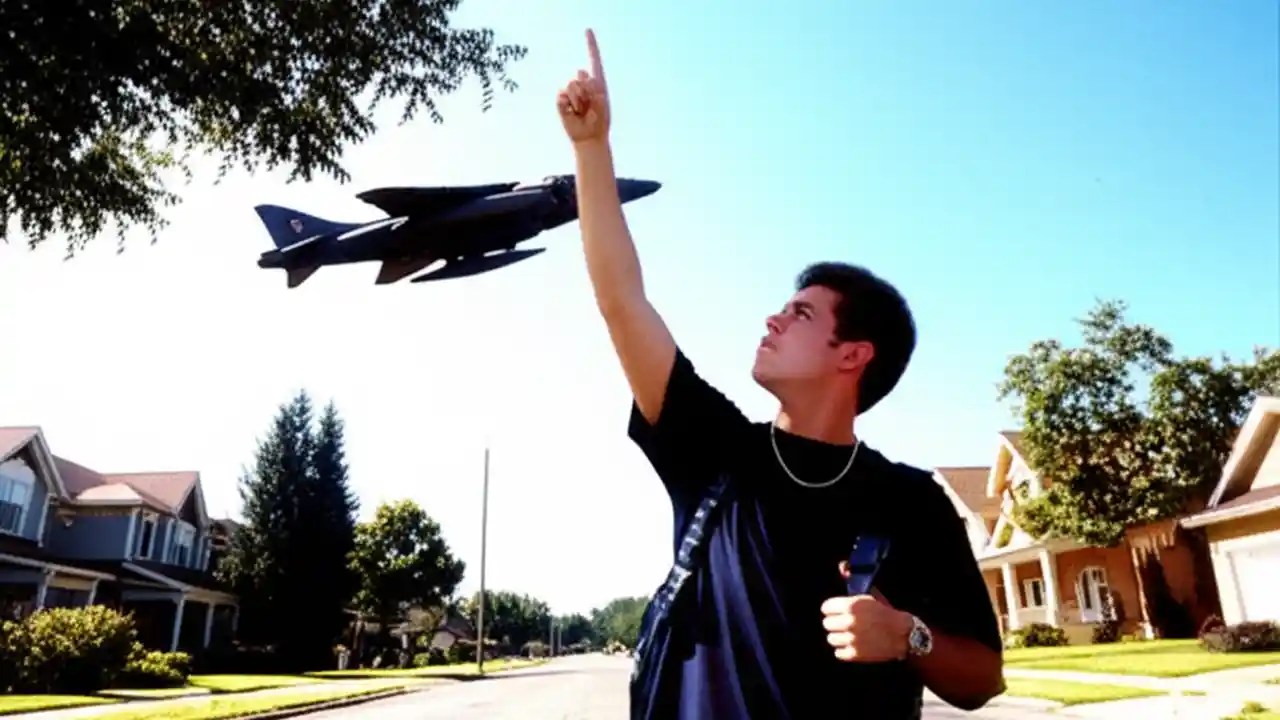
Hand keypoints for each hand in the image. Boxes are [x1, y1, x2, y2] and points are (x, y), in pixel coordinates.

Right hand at [557, 29, 610, 144]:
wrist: (589, 137)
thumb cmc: (599, 122)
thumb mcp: (602, 105)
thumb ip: (595, 90)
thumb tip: (582, 79)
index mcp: (598, 82)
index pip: (594, 59)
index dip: (591, 45)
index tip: (588, 30)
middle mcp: (584, 83)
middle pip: (581, 74)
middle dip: (587, 91)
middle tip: (590, 106)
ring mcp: (572, 91)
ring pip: (571, 84)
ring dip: (578, 100)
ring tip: (581, 111)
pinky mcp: (562, 99)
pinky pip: (562, 94)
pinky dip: (568, 104)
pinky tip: (572, 112)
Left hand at [821, 563, 911, 661]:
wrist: (904, 634)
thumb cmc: (886, 613)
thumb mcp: (870, 596)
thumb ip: (852, 583)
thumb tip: (841, 566)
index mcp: (850, 605)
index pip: (825, 607)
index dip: (833, 609)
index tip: (839, 611)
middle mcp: (848, 622)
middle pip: (827, 624)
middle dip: (836, 623)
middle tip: (846, 624)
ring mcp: (851, 639)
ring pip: (831, 638)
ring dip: (839, 636)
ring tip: (850, 634)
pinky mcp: (855, 654)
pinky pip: (839, 653)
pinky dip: (845, 650)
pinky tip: (854, 644)